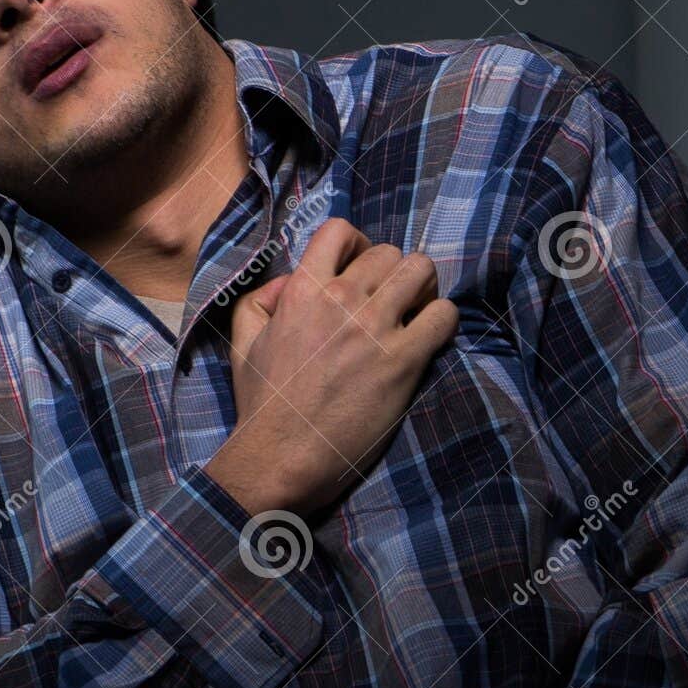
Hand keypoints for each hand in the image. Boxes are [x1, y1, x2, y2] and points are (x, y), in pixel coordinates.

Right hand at [205, 218, 457, 517]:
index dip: (356, 244)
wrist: (281, 457)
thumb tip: (287, 281)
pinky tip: (429, 336)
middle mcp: (340, 301)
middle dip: (392, 273)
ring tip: (414, 312)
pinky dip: (442, 319)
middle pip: (389, 252)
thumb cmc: (263, 405)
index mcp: (301, 291)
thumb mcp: (244, 343)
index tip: (359, 269)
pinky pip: (443, 315)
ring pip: (421, 271)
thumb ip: (259, 301)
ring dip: (422, 288)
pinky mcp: (403, 361)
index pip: (339, 230)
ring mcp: (375, 329)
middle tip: (390, 302)